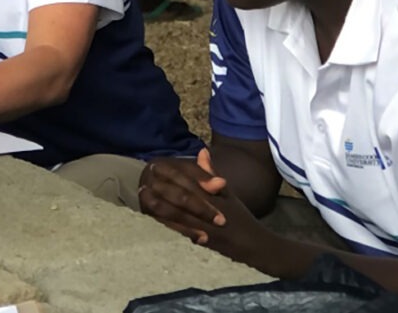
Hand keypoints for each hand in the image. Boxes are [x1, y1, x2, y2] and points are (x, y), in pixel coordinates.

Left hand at [139, 149, 258, 256]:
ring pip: (177, 215)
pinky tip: (154, 218)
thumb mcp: (228, 194)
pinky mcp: (202, 241)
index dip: (171, 174)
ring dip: (158, 205)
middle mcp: (209, 209)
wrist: (254, 245)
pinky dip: (166, 223)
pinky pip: (180, 231)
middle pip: (180, 196)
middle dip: (160, 189)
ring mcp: (205, 226)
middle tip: (143, 182)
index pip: (189, 180)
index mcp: (215, 195)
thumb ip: (212, 174)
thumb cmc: (240, 218)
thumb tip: (202, 152)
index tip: (155, 167)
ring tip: (143, 197)